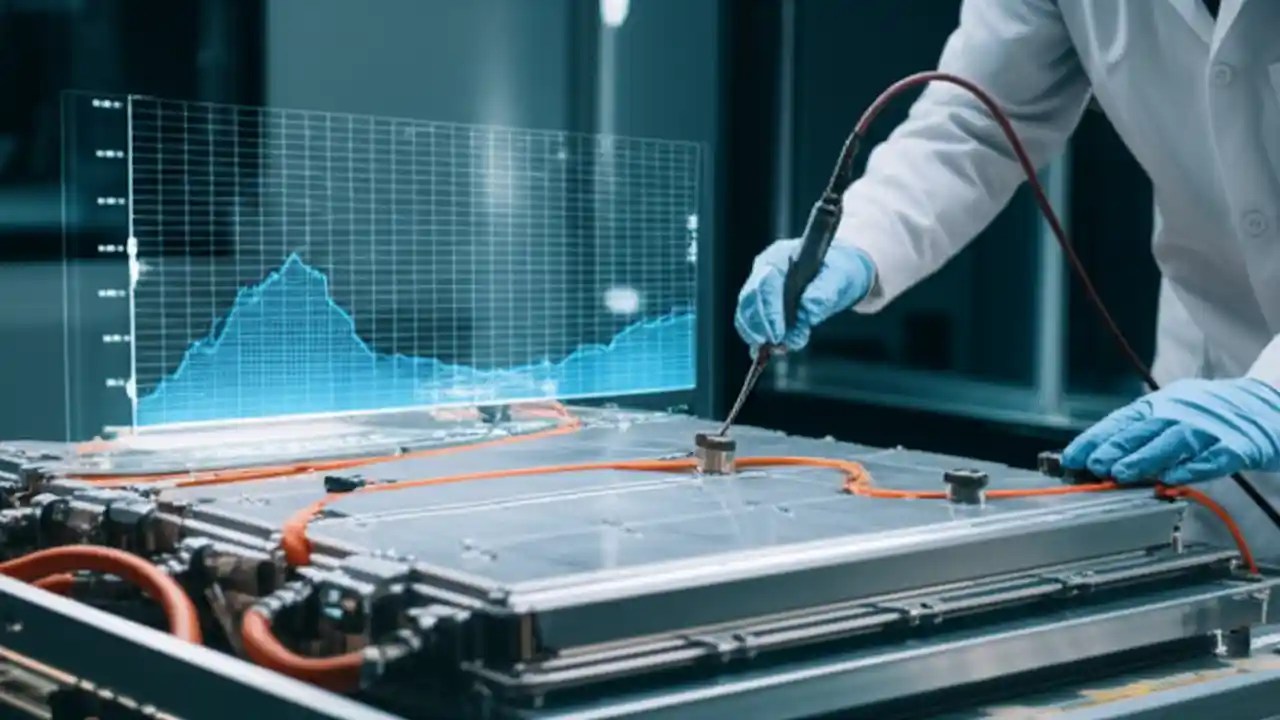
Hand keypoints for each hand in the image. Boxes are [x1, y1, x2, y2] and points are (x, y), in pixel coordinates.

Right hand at [733, 240, 875, 350]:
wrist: (838, 274)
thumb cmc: (839, 271)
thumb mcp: (840, 277)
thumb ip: (825, 292)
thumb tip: (808, 311)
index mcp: (780, 258)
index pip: (765, 284)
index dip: (769, 312)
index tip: (778, 334)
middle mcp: (764, 271)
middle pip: (749, 300)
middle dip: (759, 326)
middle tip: (775, 345)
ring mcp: (760, 288)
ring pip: (747, 313)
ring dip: (758, 335)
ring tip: (778, 349)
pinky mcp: (762, 305)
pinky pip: (752, 323)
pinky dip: (758, 339)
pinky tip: (765, 352)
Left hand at [1062, 378, 1279, 484]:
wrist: (1272, 402)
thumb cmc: (1215, 415)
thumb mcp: (1174, 416)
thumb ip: (1143, 437)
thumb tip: (1102, 459)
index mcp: (1163, 403)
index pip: (1121, 421)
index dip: (1094, 439)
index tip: (1070, 457)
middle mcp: (1183, 411)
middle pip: (1143, 429)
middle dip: (1113, 447)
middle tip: (1092, 465)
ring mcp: (1211, 427)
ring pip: (1172, 441)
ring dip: (1144, 458)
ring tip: (1121, 473)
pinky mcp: (1239, 444)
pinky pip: (1212, 457)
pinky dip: (1191, 467)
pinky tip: (1172, 478)